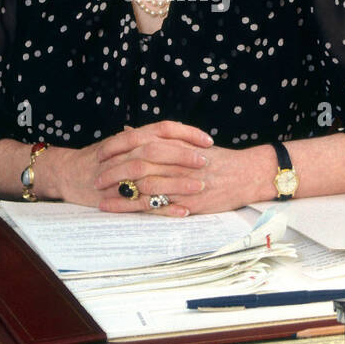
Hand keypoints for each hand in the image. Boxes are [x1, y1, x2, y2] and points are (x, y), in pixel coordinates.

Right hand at [40, 120, 210, 215]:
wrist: (65, 173)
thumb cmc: (98, 158)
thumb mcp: (122, 143)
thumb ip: (148, 139)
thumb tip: (180, 137)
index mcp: (130, 138)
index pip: (162, 128)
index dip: (186, 133)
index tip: (207, 140)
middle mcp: (124, 153)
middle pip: (158, 150)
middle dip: (184, 156)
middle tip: (206, 161)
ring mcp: (118, 176)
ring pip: (151, 177)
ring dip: (177, 182)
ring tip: (200, 186)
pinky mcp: (115, 199)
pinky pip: (142, 204)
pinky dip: (163, 208)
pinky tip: (182, 211)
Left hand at [95, 130, 276, 216]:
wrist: (249, 174)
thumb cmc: (219, 160)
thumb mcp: (190, 143)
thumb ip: (161, 139)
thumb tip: (128, 131)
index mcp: (177, 143)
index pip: (140, 142)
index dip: (118, 149)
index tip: (100, 154)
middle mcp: (178, 160)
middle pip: (138, 163)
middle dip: (114, 171)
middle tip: (95, 177)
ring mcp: (183, 182)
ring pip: (144, 185)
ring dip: (120, 192)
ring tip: (100, 198)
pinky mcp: (189, 202)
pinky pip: (158, 206)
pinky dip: (137, 209)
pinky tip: (121, 212)